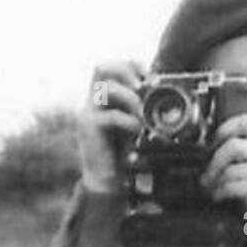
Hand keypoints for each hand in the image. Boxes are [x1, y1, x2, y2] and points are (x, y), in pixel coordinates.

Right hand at [77, 60, 144, 193]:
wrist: (103, 181)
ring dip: (129, 96)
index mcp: (101, 98)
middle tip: (142, 86)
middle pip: (102, 67)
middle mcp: (91, 102)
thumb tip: (158, 89)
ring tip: (141, 111)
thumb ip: (138, 107)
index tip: (149, 77)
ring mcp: (88, 114)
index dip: (130, 65)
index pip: (110, 67)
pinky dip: (128, 120)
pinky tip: (137, 129)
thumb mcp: (131, 124)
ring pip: (106, 87)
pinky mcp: (89, 129)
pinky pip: (110, 115)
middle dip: (126, 72)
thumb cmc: (119, 153)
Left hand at [199, 113, 246, 232]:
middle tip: (205, 176)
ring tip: (210, 189)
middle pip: (233, 146)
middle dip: (213, 162)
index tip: (211, 144)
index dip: (224, 129)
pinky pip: (233, 186)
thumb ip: (242, 151)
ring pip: (230, 170)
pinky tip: (218, 197)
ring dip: (214, 181)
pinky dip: (220, 192)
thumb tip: (208, 148)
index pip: (245, 121)